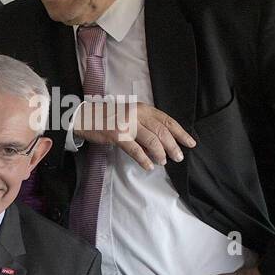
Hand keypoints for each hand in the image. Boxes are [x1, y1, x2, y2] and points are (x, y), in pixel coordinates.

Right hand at [76, 101, 195, 170]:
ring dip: (160, 154)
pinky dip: (144, 159)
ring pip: (151, 140)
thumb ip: (145, 123)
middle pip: (162, 132)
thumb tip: (161, 141)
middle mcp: (137, 114)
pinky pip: (135, 149)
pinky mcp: (117, 135)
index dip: (181, 133)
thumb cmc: (108, 118)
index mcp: (144, 109)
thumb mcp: (130, 115)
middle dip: (173, 146)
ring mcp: (127, 124)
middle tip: (178, 157)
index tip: (190, 143)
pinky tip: (148, 166)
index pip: (168, 121)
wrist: (85, 117)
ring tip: (162, 162)